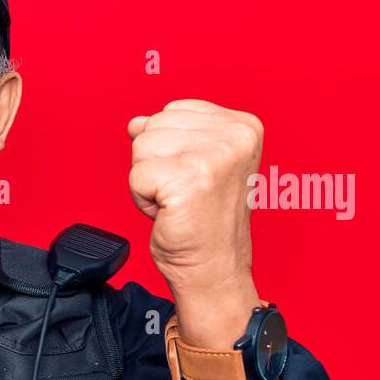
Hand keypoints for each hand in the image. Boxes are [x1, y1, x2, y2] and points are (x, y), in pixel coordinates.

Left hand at [127, 99, 262, 295]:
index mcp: (243, 126)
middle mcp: (234, 136)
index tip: (193, 177)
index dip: (170, 148)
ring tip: (177, 203)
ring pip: (141, 147)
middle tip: (183, 194)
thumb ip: (169, 136)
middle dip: (156, 164)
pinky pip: (136, 176)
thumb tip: (137, 122)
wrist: (215, 269)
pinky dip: (143, 199)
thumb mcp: (192, 165)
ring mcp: (214, 157)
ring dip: (148, 181)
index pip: (173, 110)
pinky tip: (169, 213)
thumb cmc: (206, 224)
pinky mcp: (189, 180)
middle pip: (154, 126)